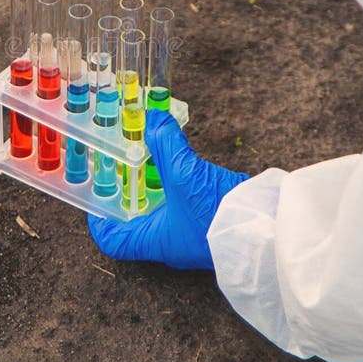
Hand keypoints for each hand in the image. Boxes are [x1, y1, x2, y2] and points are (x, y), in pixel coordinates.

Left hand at [88, 109, 248, 269]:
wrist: (268, 227)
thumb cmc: (219, 213)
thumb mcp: (183, 172)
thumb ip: (165, 144)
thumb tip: (152, 119)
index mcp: (156, 240)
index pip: (114, 241)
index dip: (99, 223)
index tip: (94, 201)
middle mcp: (172, 243)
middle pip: (136, 226)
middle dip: (126, 199)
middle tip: (119, 173)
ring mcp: (193, 236)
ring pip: (162, 215)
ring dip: (153, 192)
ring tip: (146, 164)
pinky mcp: (212, 225)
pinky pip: (184, 209)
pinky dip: (176, 190)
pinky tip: (180, 169)